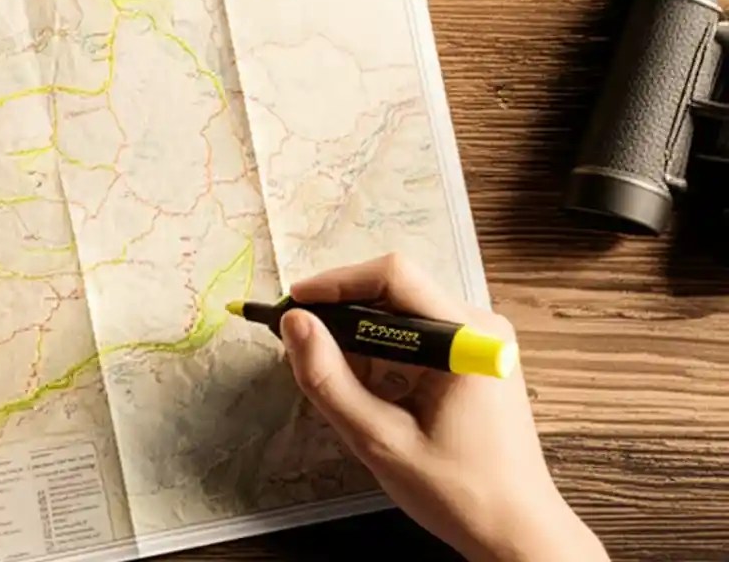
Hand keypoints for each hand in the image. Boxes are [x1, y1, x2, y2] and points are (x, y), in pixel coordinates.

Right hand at [280, 253, 608, 561]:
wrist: (517, 532)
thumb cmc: (458, 493)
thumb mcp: (380, 440)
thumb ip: (330, 379)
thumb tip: (294, 324)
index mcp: (468, 339)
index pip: (394, 277)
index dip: (335, 283)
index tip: (292, 305)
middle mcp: (480, 326)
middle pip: (396, 290)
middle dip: (342, 312)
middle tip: (298, 343)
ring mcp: (480, 341)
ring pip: (402, 313)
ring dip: (360, 336)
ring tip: (333, 378)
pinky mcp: (474, 358)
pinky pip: (416, 336)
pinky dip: (381, 353)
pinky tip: (365, 389)